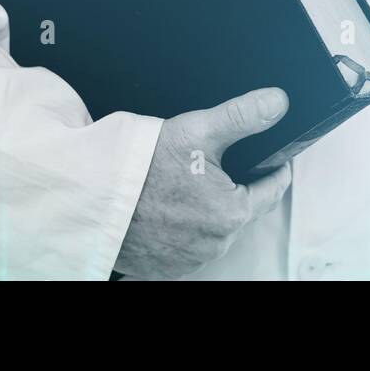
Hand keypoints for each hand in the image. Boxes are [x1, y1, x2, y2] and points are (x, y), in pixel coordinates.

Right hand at [113, 87, 292, 278]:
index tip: (275, 159)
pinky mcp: (165, 269)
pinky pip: (186, 247)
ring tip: (183, 186)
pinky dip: (182, 230)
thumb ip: (242, 116)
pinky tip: (166, 209)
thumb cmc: (141, 166)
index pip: (272, 190)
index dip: (275, 169)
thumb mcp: (196, 130)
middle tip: (210, 165)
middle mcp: (215, 244)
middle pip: (241, 210)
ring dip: (207, 212)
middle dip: (234, 189)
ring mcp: (189, 260)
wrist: (92, 197)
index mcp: (233, 213)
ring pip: (213, 230)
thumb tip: (277, 102)